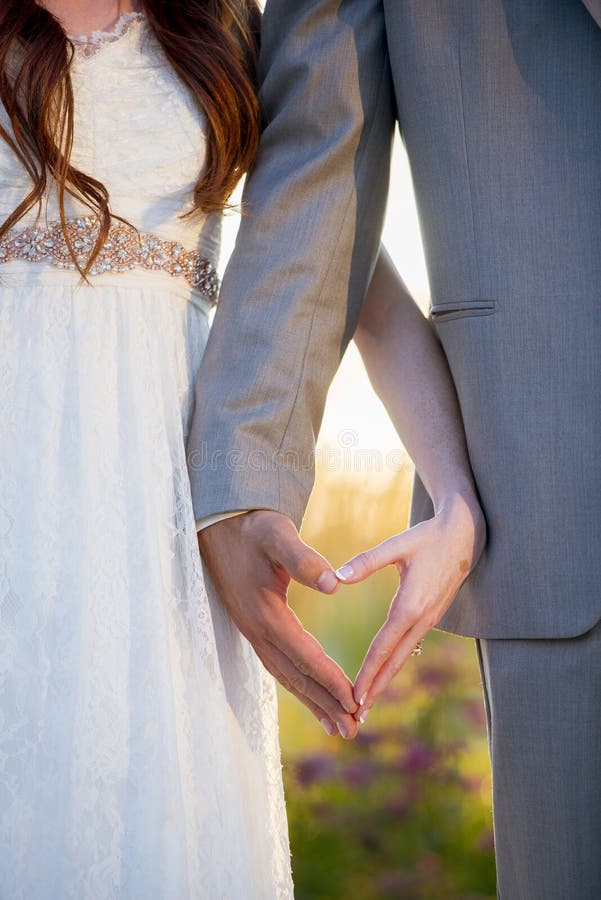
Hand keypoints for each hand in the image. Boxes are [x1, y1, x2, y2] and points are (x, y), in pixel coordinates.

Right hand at [198, 510, 358, 738]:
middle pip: (296, 676)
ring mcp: (252, 632)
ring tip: (338, 727)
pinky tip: (312, 696)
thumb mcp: (278, 535)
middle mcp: (257, 630)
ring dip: (313, 702)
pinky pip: (279, 665)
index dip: (330, 680)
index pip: (305, 656)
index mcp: (266, 614)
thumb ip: (303, 559)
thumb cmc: (254, 527)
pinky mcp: (254, 627)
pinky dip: (298, 685)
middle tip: (353, 730)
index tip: (355, 702)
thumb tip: (334, 584)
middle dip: (325, 704)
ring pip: (286, 676)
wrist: (222, 523)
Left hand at [335, 493, 485, 721]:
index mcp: (411, 605)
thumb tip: (336, 577)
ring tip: (366, 705)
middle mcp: (422, 619)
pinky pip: (410, 647)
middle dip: (376, 689)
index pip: (384, 647)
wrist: (466, 535)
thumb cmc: (428, 538)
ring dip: (384, 681)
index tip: (354, 696)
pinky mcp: (431, 617)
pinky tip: (383, 675)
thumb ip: (366, 562)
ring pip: (403, 657)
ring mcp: (429, 620)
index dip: (368, 673)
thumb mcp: (397, 545)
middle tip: (356, 716)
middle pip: (395, 662)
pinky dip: (394, 664)